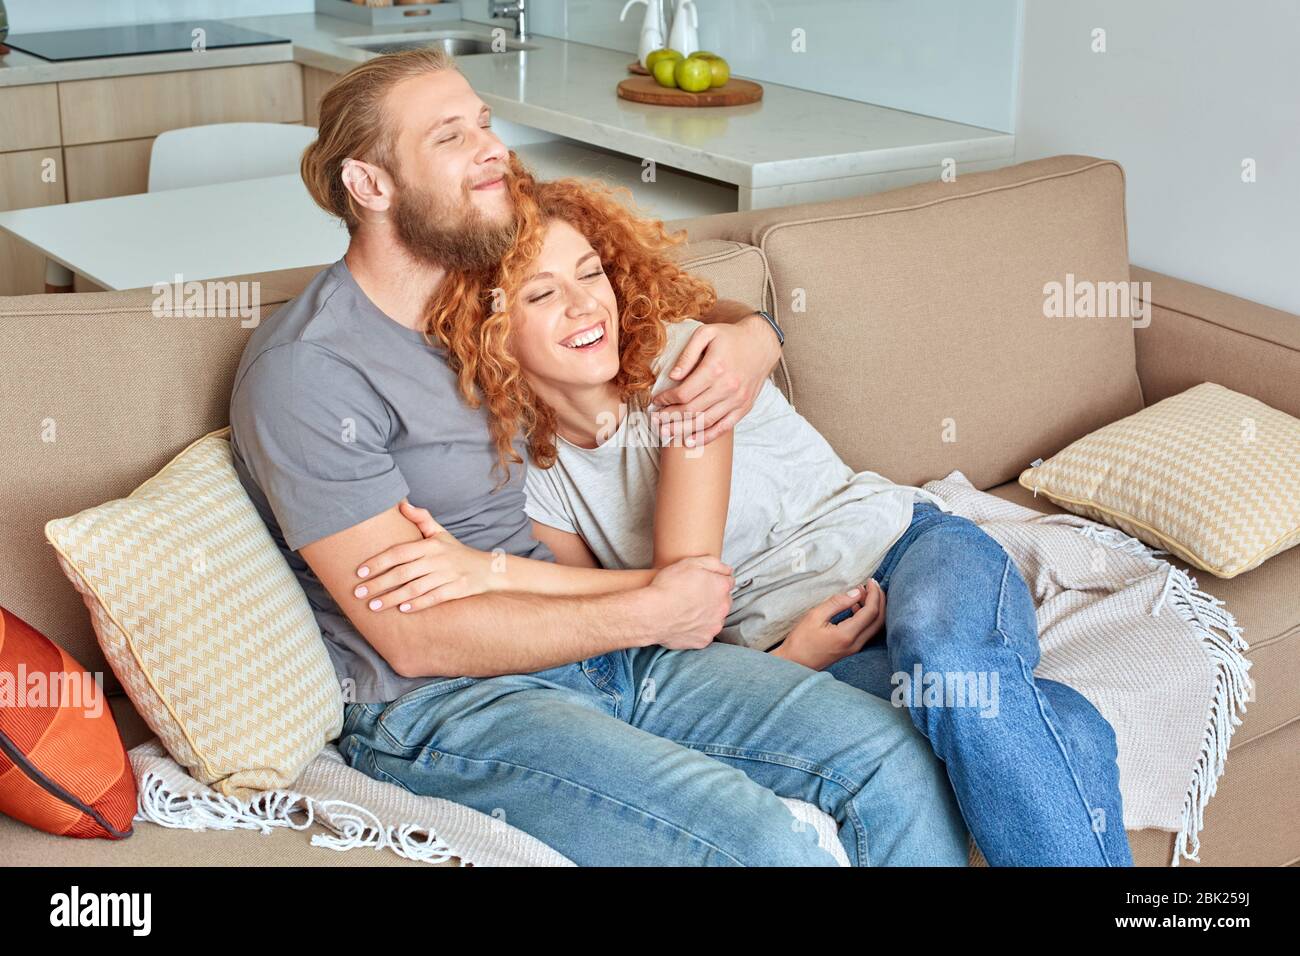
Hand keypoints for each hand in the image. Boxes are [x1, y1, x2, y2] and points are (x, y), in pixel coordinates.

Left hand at [353, 500, 497, 612]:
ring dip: (392, 598)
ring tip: (373, 606)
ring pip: (415, 588)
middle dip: (378, 584)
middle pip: (402, 572)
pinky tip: (402, 610)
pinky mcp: (457, 590)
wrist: (488, 569)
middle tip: (358, 593)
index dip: (378, 562)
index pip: (399, 552)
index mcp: (430, 545)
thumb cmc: (456, 552)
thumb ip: (421, 519)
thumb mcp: (440, 533)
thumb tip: (401, 503)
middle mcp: (438, 559)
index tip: (360, 572)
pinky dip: (418, 604)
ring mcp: (448, 575)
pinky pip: (434, 598)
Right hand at [642, 555, 733, 649]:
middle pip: (723, 600)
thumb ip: (713, 563)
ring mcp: (714, 626)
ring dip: (707, 614)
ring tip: (688, 610)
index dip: (715, 579)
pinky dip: (698, 629)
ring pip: (716, 618)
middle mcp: (723, 607)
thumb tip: (727, 570)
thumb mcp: (690, 563)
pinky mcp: (704, 640)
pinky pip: (705, 633)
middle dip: (713, 597)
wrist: (652, 614)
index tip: (703, 582)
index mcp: (721, 587)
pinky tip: (685, 623)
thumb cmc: (668, 586)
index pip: (728, 581)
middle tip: (693, 596)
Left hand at [649, 315, 779, 445]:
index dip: (666, 399)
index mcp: (715, 368)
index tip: (656, 401)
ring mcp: (737, 399)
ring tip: (666, 432)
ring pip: (705, 421)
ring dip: (683, 429)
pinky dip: (706, 436)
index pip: (684, 393)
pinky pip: (724, 427)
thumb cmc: (731, 337)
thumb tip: (673, 376)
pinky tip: (690, 441)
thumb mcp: (706, 333)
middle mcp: (727, 387)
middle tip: (655, 420)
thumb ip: (687, 354)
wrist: (762, 343)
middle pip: (692, 410)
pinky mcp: (744, 407)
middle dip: (670, 417)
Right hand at [772, 580, 885, 670]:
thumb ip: (837, 603)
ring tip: (862, 592)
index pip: (871, 611)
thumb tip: (856, 592)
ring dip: (875, 608)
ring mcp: (855, 648)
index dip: (874, 594)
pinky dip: (868, 616)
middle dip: (880, 599)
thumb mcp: (815, 616)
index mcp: (847, 634)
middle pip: (879, 619)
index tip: (870, 581)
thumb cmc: (800, 640)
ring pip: (875, 626)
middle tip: (872, 584)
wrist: (794, 663)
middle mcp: (856, 643)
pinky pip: (867, 631)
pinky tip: (856, 606)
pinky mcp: (851, 649)